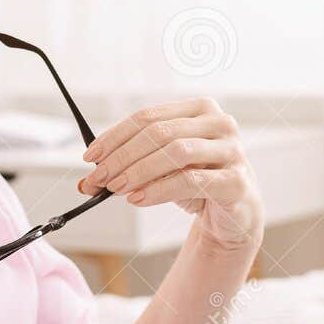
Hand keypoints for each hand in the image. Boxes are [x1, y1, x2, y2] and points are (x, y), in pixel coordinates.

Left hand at [78, 97, 264, 253]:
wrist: (234, 214)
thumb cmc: (197, 182)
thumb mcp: (162, 169)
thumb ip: (130, 167)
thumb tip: (87, 181)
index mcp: (199, 109)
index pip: (148, 116)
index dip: (115, 135)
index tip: (90, 156)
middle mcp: (220, 123)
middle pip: (160, 132)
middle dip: (122, 156)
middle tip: (98, 177)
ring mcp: (232, 151)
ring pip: (176, 152)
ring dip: (139, 171)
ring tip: (116, 188)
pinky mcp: (236, 182)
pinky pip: (191, 181)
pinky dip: (159, 190)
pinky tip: (138, 199)